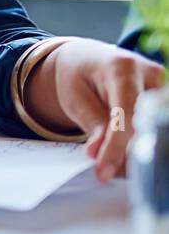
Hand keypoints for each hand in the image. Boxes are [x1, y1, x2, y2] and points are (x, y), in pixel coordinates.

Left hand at [22, 38, 165, 181]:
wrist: (88, 59)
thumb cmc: (79, 75)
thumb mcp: (74, 96)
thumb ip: (92, 124)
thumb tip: (98, 155)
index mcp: (121, 68)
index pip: (126, 112)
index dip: (116, 146)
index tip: (104, 171)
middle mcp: (150, 74)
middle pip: (149, 124)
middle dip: (130, 155)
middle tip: (109, 174)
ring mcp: (164, 87)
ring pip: (159, 129)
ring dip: (140, 155)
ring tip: (115, 168)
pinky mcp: (166, 102)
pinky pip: (160, 129)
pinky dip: (146, 148)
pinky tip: (128, 161)